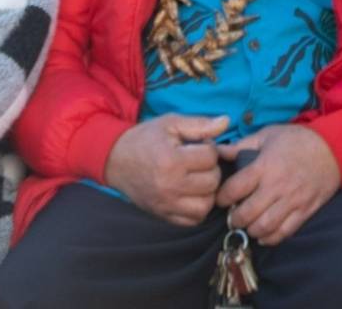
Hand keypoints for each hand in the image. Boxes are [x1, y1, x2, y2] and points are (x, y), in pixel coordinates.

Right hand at [104, 114, 229, 225]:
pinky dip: (197, 208)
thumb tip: (226, 121)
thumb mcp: (170, 123)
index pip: (211, 158)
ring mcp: (166, 204)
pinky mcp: (163, 215)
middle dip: (210, 169)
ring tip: (198, 179)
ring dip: (208, 192)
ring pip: (206, 205)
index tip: (198, 146)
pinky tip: (192, 194)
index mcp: (171, 160)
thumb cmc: (145, 139)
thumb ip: (200, 124)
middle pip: (212, 182)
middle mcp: (169, 186)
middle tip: (198, 163)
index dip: (209, 148)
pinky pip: (193, 220)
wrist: (115, 160)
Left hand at [213, 124, 340, 245]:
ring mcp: (293, 200)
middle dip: (234, 219)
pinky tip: (264, 233)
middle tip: (232, 216)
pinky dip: (270, 238)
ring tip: (248, 224)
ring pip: (264, 227)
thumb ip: (242, 145)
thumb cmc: (298, 140)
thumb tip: (217, 152)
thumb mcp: (269, 135)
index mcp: (265, 166)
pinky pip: (284, 232)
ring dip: (251, 230)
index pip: (235, 188)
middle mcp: (277, 186)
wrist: (335, 147)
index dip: (222, 197)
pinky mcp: (305, 210)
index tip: (221, 198)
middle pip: (247, 213)